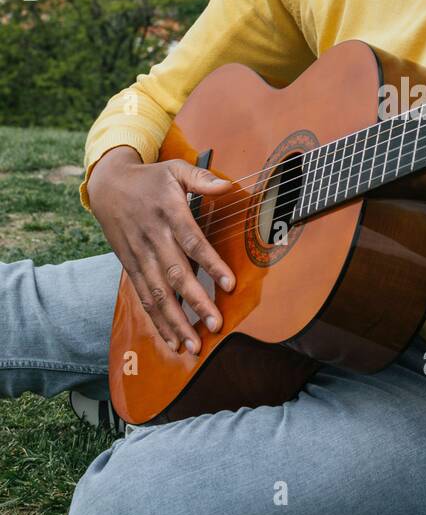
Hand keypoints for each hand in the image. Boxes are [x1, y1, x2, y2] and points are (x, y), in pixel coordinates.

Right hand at [87, 146, 235, 354]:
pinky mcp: (130, 267)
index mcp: (169, 213)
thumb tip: (229, 186)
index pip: (193, 242)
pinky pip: (144, 297)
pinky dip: (157, 321)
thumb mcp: (175, 169)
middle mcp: (153, 238)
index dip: (211, 264)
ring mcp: (139, 255)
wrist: (107, 185)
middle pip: (176, 275)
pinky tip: (172, 341)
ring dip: (176, 321)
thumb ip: (202, 178)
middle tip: (216, 325)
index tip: (229, 285)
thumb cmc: (149, 178)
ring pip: (158, 293)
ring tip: (194, 346)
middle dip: (196, 302)